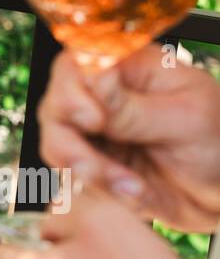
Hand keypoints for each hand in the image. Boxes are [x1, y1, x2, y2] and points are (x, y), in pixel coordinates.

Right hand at [38, 46, 219, 231]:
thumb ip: (133, 108)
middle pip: (55, 107)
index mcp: (132, 70)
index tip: (94, 121)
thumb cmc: (218, 146)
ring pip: (55, 145)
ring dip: (85, 171)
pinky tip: (132, 194)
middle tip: (95, 168)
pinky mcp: (92, 164)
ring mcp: (95, 132)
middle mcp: (105, 97)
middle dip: (71, 143)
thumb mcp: (185, 120)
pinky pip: (70, 176)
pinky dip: (97, 190)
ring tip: (126, 187)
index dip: (72, 91)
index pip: (77, 63)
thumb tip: (93, 80)